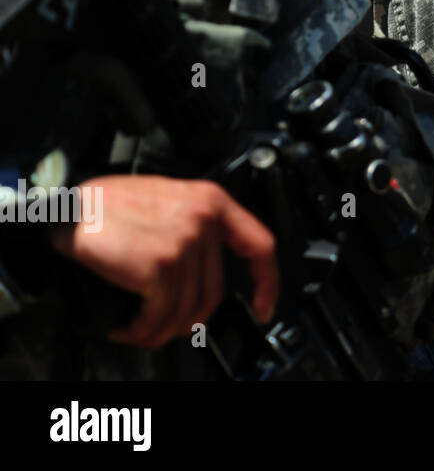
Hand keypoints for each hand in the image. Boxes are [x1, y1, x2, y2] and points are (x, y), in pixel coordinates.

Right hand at [49, 175, 278, 349]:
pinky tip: (126, 326)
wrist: (67, 208)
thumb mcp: (166, 200)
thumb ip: (194, 226)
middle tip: (163, 324)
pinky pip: (160, 316)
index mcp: (211, 201)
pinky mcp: (161, 264)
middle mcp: (204, 219)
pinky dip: (141, 330)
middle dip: (188, 319)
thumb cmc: (105, 205)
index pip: (259, 245)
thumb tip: (203, 270)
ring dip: (160, 330)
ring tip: (138, 327)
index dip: (267, 282)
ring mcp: (185, 241)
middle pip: (214, 292)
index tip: (264, 306)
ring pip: (186, 310)